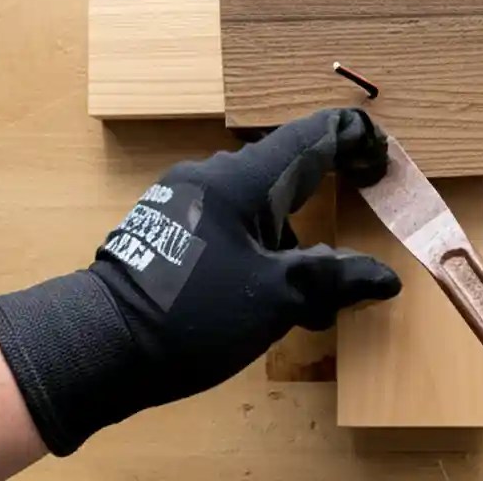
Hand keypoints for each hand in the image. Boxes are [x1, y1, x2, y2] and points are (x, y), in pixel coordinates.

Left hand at [0, 108, 399, 455]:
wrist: (97, 346)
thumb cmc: (192, 313)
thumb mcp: (276, 299)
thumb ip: (333, 280)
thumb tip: (384, 278)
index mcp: (243, 180)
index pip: (311, 136)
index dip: (354, 138)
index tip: (385, 153)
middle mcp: (212, 177)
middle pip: (285, 166)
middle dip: (329, 183)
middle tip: (365, 198)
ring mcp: (185, 202)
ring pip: (257, 201)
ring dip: (295, 228)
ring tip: (322, 278)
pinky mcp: (168, 231)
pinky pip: (231, 222)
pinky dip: (264, 244)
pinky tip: (273, 289)